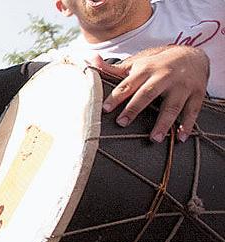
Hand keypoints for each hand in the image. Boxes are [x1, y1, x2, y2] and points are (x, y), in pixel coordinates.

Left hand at [90, 46, 208, 142]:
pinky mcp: (197, 93)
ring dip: (163, 123)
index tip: (105, 109)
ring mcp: (182, 85)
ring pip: (172, 105)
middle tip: (122, 123)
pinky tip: (181, 138)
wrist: (192, 55)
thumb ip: (114, 68)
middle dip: (134, 108)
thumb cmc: (157, 63)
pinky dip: (188, 124)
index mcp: (146, 70)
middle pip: (147, 93)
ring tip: (154, 139)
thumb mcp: (137, 63)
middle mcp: (164, 76)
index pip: (128, 84)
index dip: (116, 96)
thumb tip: (91, 60)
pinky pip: (192, 110)